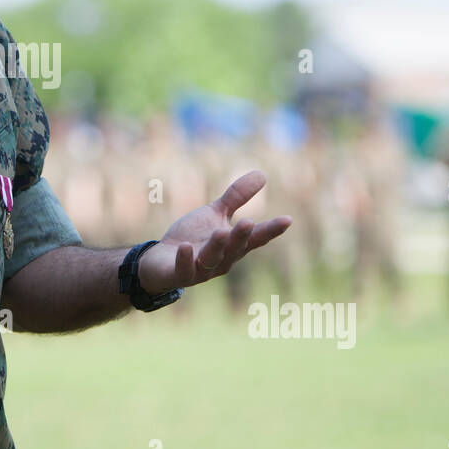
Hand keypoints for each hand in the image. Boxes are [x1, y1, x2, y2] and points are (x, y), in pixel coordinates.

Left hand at [135, 170, 290, 293]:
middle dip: (241, 236)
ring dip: (217, 246)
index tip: (287, 219)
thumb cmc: (193, 237)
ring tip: (221, 231)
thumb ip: (236, 197)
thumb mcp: (215, 213)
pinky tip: (185, 246)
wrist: (161, 260)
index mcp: (233, 245)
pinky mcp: (179, 274)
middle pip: (235, 248)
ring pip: (212, 259)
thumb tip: (262, 174)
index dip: (271, 230)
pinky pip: (184, 269)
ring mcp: (201, 269)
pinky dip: (185, 259)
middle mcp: (222, 260)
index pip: (255, 238)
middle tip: (248, 222)